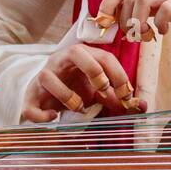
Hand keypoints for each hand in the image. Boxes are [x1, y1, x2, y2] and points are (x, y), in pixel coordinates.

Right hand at [21, 42, 141, 123]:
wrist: (44, 93)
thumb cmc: (76, 87)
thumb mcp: (98, 91)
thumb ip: (117, 98)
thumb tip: (141, 106)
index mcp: (82, 56)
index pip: (104, 56)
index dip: (118, 74)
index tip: (127, 94)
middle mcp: (61, 61)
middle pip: (75, 52)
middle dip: (93, 70)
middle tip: (102, 90)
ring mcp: (43, 77)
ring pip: (48, 78)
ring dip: (67, 96)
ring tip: (79, 108)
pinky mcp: (29, 96)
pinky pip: (30, 106)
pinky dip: (41, 115)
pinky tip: (53, 117)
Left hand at [98, 0, 170, 37]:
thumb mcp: (161, 5)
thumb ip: (141, 6)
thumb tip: (112, 17)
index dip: (108, 3)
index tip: (104, 22)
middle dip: (125, 19)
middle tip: (133, 35)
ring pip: (145, 0)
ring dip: (140, 23)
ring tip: (147, 36)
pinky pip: (167, 9)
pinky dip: (159, 24)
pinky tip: (164, 32)